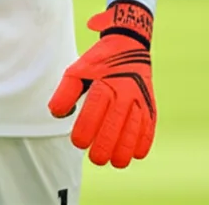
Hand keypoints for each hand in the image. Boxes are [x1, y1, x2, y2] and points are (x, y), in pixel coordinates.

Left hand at [48, 0, 156, 167]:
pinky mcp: (150, 105)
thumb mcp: (77, 71)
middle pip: (115, 125)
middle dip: (105, 147)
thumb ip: (64, 93)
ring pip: (134, 130)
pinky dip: (143, 143)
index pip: (94, 111)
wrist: (129, 46)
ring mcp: (140, 99)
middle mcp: (124, 91)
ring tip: (114, 162)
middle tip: (96, 159)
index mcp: (104, 82)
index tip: (78, 143)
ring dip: (125, 150)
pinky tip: (134, 154)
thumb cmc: (98, 64)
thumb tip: (58, 115)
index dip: (85, 131)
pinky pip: (149, 127)